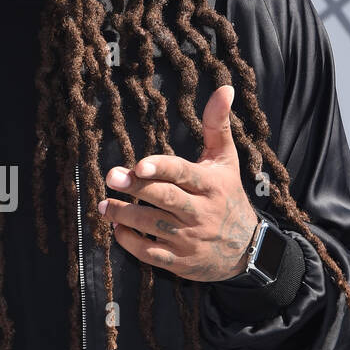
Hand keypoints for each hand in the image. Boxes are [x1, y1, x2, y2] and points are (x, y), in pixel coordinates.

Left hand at [97, 86, 259, 282]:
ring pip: (152, 226)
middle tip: (111, 177)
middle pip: (164, 199)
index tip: (138, 164)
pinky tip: (117, 228)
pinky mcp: (181, 261)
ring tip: (103, 204)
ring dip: (124, 215)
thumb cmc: (228, 196)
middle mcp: (201, 212)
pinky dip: (130, 242)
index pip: (183, 174)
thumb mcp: (227, 161)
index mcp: (211, 185)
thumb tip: (224, 88)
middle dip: (136, 188)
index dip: (161, 168)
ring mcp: (190, 239)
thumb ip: (217, 125)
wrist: (246, 250)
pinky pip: (150, 253)